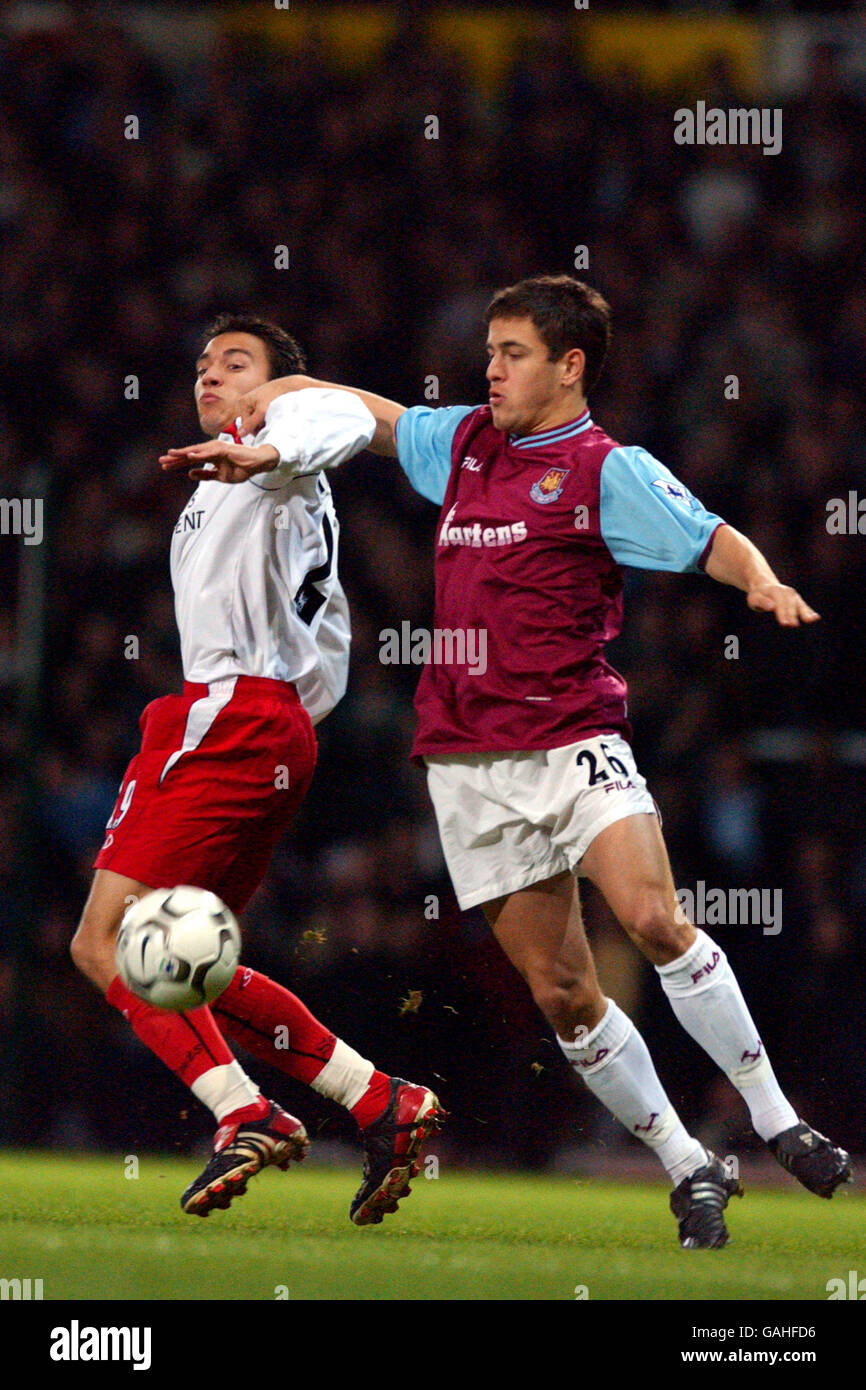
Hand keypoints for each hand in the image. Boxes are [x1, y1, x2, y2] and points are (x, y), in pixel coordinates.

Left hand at [159, 440, 279, 483]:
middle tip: (161, 461)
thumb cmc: (240, 468)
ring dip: (183, 454)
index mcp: (209, 456)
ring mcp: (217, 448)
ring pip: (196, 451)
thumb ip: (205, 475)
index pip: (190, 459)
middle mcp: (210, 450)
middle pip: (189, 453)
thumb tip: (189, 474)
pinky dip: (199, 454)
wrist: (256, 464)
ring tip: (171, 455)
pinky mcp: (224, 449)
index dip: (177, 463)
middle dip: (175, 458)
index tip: (164, 467)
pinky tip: (189, 456)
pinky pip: (209, 453)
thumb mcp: (220, 476)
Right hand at [221, 374, 313, 436]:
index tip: (266, 428)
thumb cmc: (274, 396)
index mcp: (242, 403)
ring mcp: (251, 405)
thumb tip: (239, 434)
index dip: (255, 429)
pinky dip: (265, 419)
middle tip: (270, 422)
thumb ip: (251, 423)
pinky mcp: (258, 406)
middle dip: (259, 426)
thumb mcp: (262, 411)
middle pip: (249, 423)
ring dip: (263, 423)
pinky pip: (259, 418)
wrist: (286, 387)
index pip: (244, 425)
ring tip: (271, 418)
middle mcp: (244, 403)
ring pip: (255, 422)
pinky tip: (271, 416)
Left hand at [746, 582, 819, 626]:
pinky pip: (804, 606)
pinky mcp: (797, 600)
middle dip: (792, 614)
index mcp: (775, 591)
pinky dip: (810, 611)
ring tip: (810, 620)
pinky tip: (816, 618)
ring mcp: (793, 596)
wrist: (764, 587)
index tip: (784, 623)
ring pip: (799, 604)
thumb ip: (762, 602)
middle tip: (793, 625)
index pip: (779, 603)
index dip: (782, 613)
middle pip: (790, 604)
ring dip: (805, 612)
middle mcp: (786, 592)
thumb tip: (772, 607)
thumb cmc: (758, 595)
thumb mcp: (755, 598)